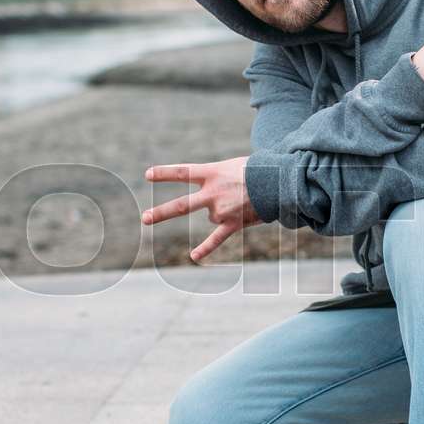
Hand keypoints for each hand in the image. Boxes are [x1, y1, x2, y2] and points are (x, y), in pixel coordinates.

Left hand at [141, 157, 261, 262]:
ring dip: (225, 210)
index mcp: (212, 173)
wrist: (279, 181)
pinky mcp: (234, 223)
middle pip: (182, 206)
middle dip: (162, 213)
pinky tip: (194, 257)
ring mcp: (222, 210)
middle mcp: (213, 193)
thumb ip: (217, 179)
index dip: (165, 173)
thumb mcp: (232, 166)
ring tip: (242, 200)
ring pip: (213, 216)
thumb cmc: (257, 169)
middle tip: (144, 219)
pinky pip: (216, 239)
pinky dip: (205, 249)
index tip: (148, 174)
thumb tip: (211, 204)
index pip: (183, 172)